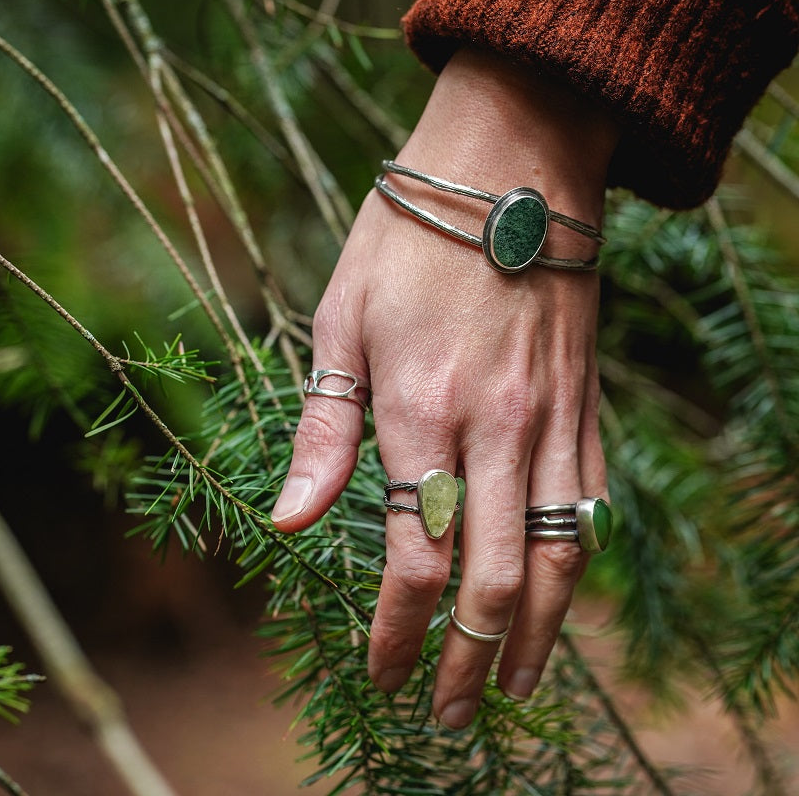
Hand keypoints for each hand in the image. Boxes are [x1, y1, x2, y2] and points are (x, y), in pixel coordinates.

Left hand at [272, 49, 619, 728]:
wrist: (510, 168)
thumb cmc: (407, 240)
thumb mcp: (340, 320)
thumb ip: (324, 429)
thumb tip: (291, 522)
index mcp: (417, 406)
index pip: (415, 554)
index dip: (400, 630)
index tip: (384, 674)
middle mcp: (494, 425)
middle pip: (492, 575)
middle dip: (467, 659)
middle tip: (448, 715)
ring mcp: (551, 417)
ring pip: (558, 557)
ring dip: (534, 634)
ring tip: (512, 687)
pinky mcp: (585, 404)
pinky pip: (591, 506)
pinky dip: (576, 569)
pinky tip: (557, 601)